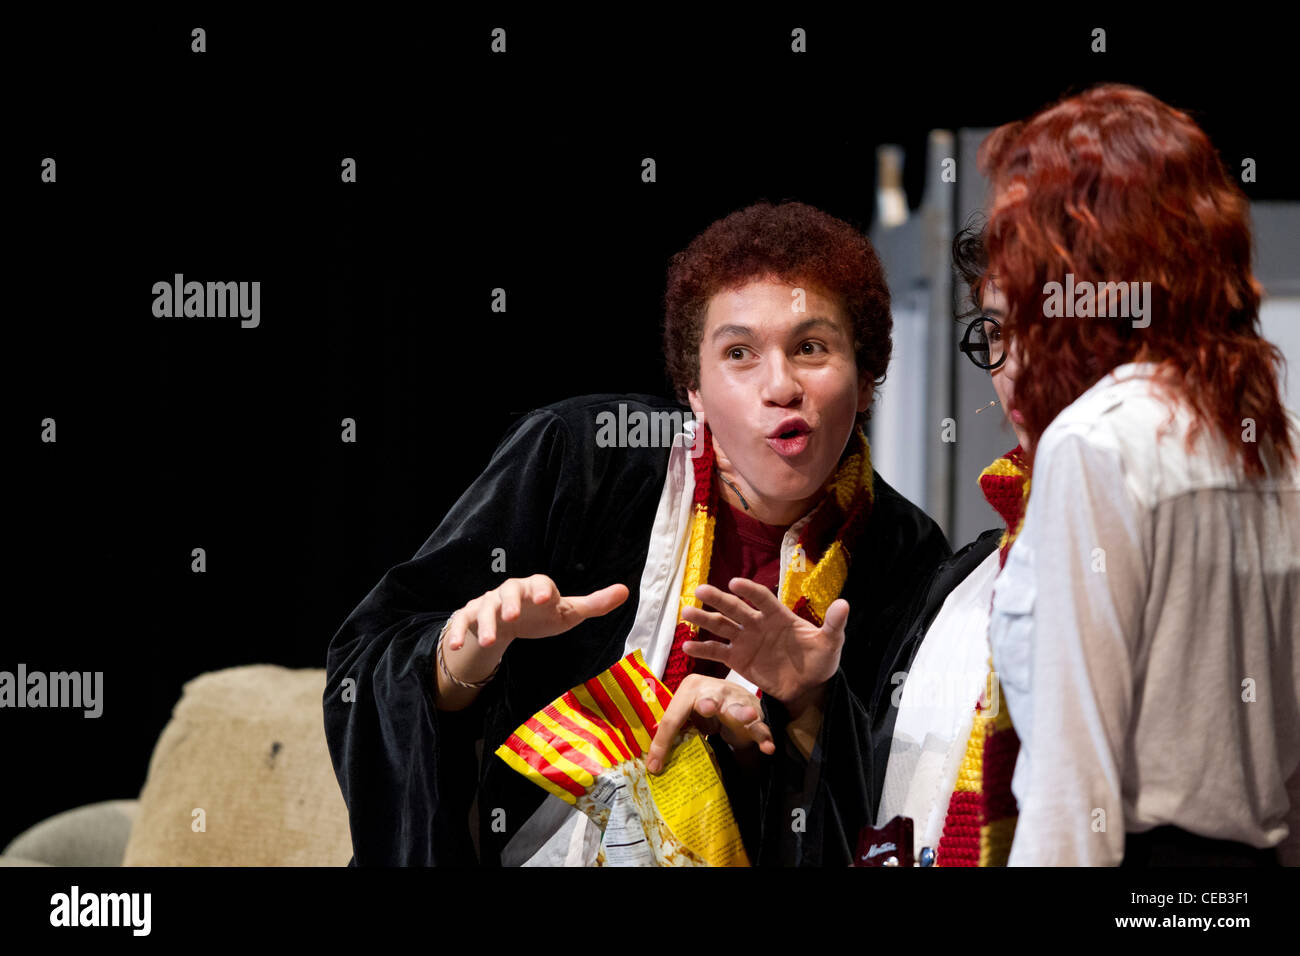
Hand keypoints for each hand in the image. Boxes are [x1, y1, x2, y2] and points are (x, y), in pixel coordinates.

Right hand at [445, 574, 629, 650]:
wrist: (508, 622)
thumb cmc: (541, 615)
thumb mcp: (568, 612)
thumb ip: (594, 603)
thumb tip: (626, 590)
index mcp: (535, 587)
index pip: (538, 582)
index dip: (541, 588)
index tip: (545, 598)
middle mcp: (510, 592)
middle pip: (509, 591)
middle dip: (510, 603)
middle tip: (513, 616)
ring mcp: (488, 604)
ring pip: (484, 608)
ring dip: (485, 623)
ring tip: (489, 640)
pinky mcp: (470, 617)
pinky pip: (461, 622)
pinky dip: (457, 633)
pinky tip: (457, 647)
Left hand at [646, 674, 774, 773]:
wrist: (736, 702)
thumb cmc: (706, 711)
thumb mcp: (686, 717)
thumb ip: (670, 734)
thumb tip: (652, 764)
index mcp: (691, 688)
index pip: (674, 716)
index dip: (663, 742)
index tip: (655, 766)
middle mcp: (715, 690)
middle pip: (710, 700)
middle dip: (709, 703)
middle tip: (706, 707)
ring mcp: (737, 701)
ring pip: (739, 709)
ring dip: (743, 713)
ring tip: (747, 716)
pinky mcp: (755, 715)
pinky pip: (760, 728)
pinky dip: (764, 737)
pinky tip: (768, 747)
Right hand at [681, 577, 848, 707]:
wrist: (809, 687)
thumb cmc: (820, 660)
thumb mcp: (831, 643)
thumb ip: (834, 625)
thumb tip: (844, 604)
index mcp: (779, 616)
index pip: (762, 598)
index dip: (749, 590)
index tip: (735, 583)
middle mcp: (758, 624)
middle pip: (735, 608)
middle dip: (718, 599)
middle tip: (700, 590)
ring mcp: (745, 640)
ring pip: (721, 626)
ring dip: (704, 619)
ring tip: (686, 613)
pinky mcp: (738, 659)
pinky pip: (718, 652)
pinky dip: (703, 649)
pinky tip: (688, 647)